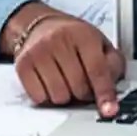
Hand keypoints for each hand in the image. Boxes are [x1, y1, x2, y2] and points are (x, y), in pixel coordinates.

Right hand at [3, 4, 125, 116]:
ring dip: (66, 96)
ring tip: (65, 80)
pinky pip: (40, 98)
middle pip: (79, 87)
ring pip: (59, 96)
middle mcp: (58, 41)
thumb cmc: (73, 38)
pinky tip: (50, 82)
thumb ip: (112, 66)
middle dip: (84, 92)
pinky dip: (47, 96)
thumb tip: (114, 94)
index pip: (97, 70)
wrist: (40, 25)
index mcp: (83, 34)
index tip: (109, 110)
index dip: (105, 93)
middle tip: (82, 81)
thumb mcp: (100, 43)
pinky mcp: (23, 65)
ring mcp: (38, 53)